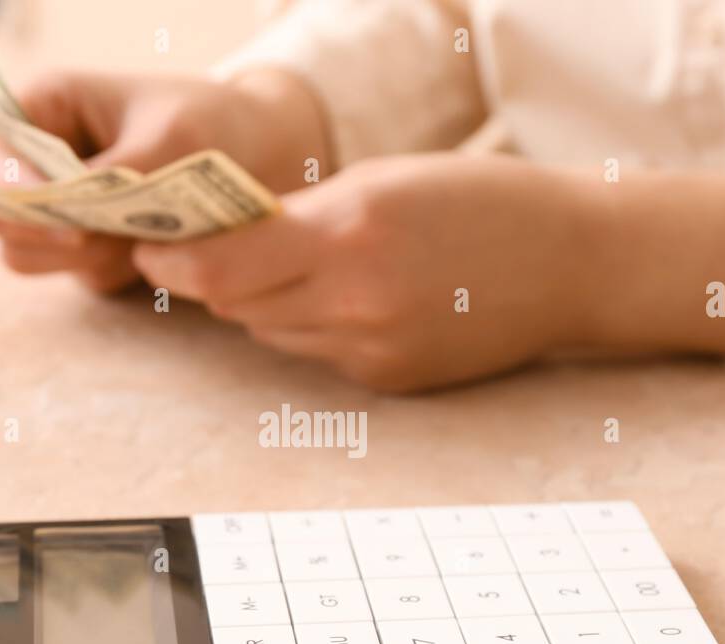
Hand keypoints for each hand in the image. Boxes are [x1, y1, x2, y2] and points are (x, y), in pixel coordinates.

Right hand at [0, 69, 329, 293]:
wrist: (266, 159)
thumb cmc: (215, 127)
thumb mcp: (172, 140)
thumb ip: (113, 176)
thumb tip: (63, 216)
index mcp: (44, 106)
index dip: (0, 181)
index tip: (53, 207)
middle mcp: (36, 162)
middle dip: (18, 226)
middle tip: (79, 236)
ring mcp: (57, 212)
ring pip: (22, 253)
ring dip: (71, 255)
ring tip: (135, 237)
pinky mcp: (88, 252)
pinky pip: (77, 276)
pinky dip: (109, 271)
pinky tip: (150, 250)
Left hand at [132, 153, 594, 391]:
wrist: (572, 264)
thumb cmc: (482, 203)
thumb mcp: (383, 181)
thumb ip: (301, 213)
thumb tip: (229, 237)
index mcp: (348, 234)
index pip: (220, 266)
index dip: (174, 257)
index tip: (152, 245)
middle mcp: (355, 302)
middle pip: (237, 305)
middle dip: (219, 278)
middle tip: (218, 248)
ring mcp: (373, 350)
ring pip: (274, 334)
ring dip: (267, 304)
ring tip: (307, 270)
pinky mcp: (389, 381)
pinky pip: (319, 356)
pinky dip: (316, 328)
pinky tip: (357, 300)